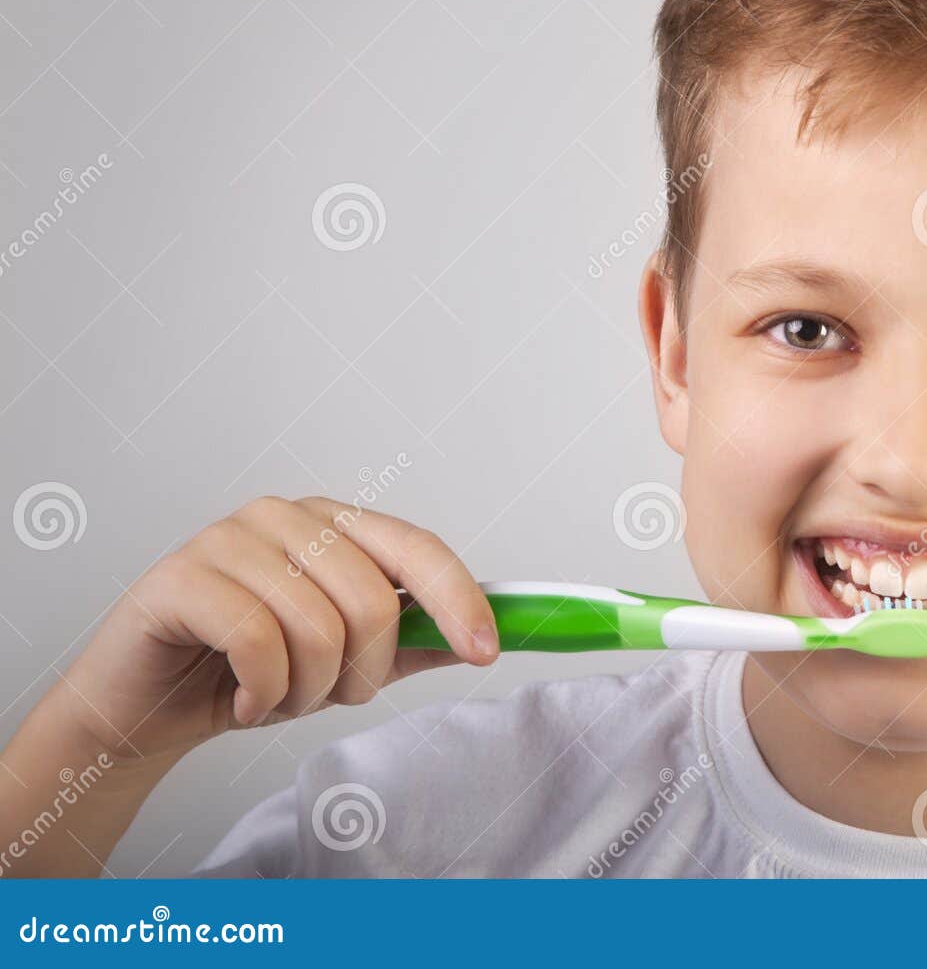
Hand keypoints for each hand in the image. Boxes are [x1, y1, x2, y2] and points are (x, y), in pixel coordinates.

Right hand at [55, 496, 498, 762]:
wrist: (142, 706)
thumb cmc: (242, 671)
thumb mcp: (344, 663)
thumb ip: (411, 644)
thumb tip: (482, 637)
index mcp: (332, 524)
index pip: (417, 547)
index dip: (459, 599)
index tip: (487, 650)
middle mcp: (285, 517)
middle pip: (373, 600)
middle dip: (363, 673)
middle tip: (327, 695)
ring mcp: (228, 538)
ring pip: (318, 627)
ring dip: (307, 691)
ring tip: (277, 697)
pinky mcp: (180, 577)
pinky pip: (257, 643)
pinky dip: (262, 694)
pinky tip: (242, 699)